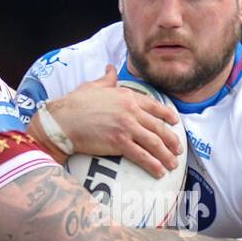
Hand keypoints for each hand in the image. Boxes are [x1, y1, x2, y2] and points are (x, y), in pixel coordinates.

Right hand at [45, 65, 183, 177]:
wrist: (63, 120)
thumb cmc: (75, 103)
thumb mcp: (93, 86)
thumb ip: (107, 79)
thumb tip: (110, 68)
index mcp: (127, 96)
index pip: (154, 105)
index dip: (167, 115)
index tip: (175, 123)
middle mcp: (130, 110)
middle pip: (158, 127)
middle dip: (171, 140)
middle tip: (178, 149)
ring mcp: (126, 126)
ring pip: (154, 142)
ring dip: (166, 155)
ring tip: (173, 164)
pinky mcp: (119, 142)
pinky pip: (142, 155)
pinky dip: (153, 165)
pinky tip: (159, 171)